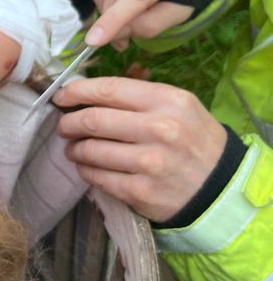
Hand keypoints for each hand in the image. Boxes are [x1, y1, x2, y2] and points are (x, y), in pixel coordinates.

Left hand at [55, 77, 226, 222]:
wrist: (219, 188)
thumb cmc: (193, 141)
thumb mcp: (179, 107)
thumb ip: (139, 96)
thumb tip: (90, 92)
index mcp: (167, 101)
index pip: (109, 90)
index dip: (77, 91)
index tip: (61, 96)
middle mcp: (159, 129)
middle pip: (93, 120)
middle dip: (69, 122)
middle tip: (64, 126)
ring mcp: (149, 162)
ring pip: (91, 150)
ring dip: (73, 149)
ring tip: (73, 148)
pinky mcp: (139, 191)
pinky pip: (97, 177)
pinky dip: (85, 170)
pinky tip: (86, 167)